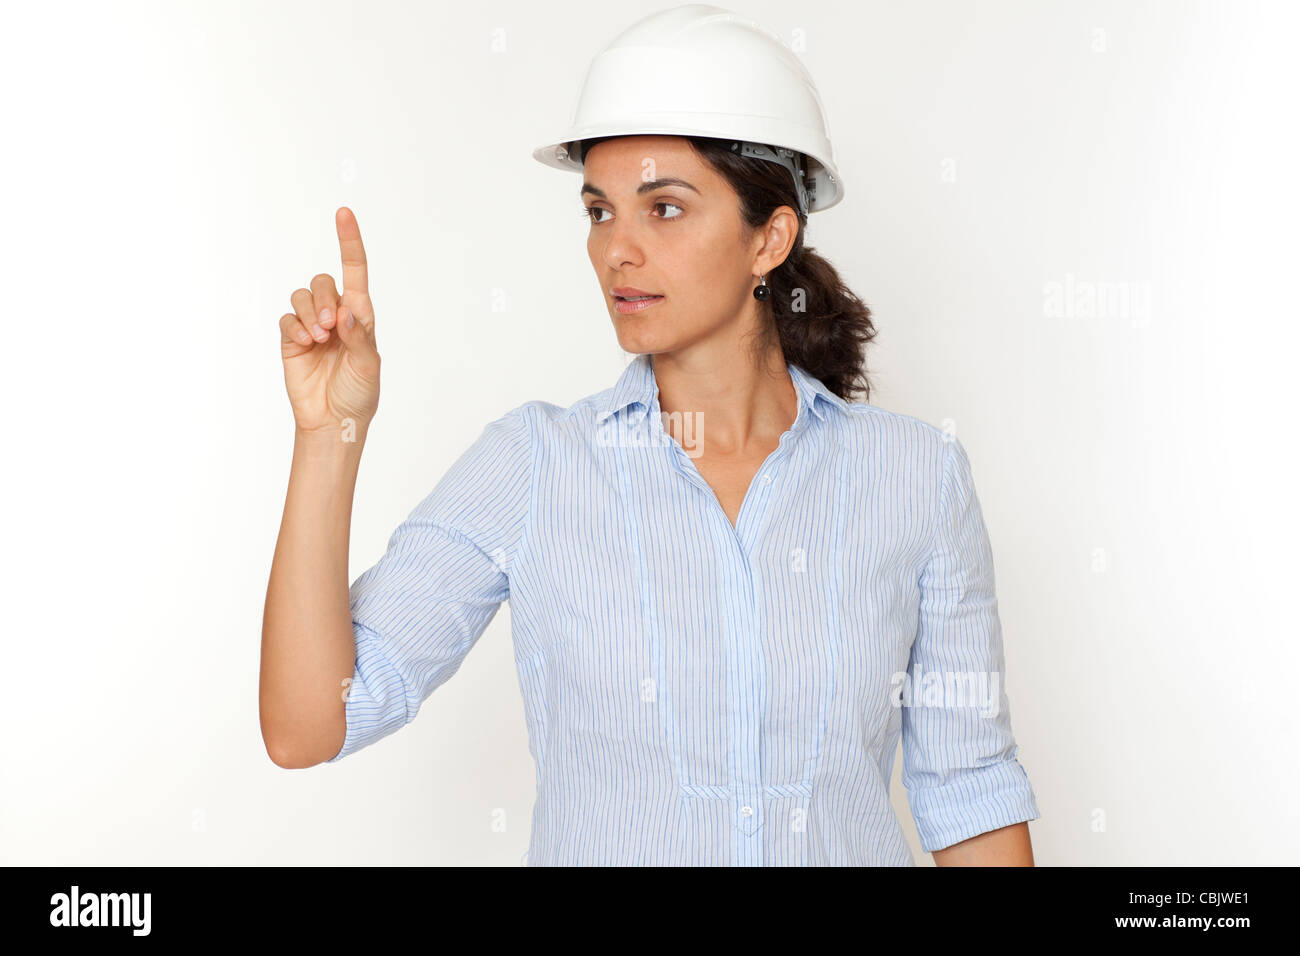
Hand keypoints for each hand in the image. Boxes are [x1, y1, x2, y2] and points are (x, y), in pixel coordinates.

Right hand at [279, 207, 380, 434]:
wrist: (334, 421)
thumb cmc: (359, 394)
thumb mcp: (369, 366)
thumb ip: (359, 338)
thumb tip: (346, 312)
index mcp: (361, 317)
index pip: (355, 271)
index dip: (350, 242)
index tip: (344, 213)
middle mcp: (336, 316)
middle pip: (322, 281)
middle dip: (323, 298)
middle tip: (330, 328)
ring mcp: (312, 326)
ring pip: (302, 296)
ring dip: (309, 313)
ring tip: (318, 339)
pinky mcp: (291, 340)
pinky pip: (287, 318)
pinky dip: (295, 327)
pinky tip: (305, 345)